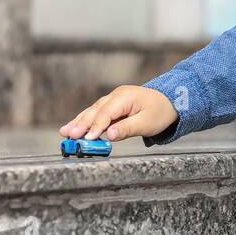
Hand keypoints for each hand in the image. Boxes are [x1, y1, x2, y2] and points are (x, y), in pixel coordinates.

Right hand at [59, 85, 178, 143]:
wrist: (170, 102)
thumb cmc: (160, 112)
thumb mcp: (147, 123)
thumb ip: (127, 129)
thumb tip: (109, 135)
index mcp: (125, 97)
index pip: (106, 113)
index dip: (96, 126)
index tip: (87, 138)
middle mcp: (115, 96)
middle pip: (95, 111)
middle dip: (81, 124)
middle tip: (68, 135)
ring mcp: (112, 100)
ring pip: (92, 112)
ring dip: (79, 122)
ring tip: (65, 133)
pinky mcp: (112, 107)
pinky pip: (96, 114)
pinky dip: (86, 122)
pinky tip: (74, 128)